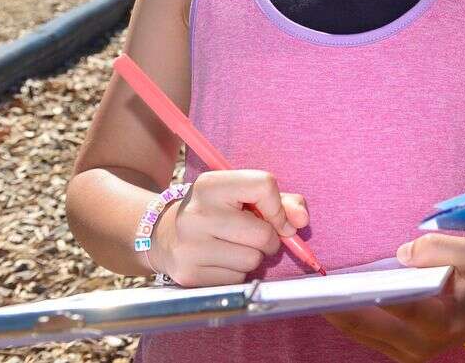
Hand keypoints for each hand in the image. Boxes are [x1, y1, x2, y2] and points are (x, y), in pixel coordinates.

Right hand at [149, 170, 308, 286]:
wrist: (163, 235)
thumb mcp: (242, 195)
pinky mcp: (189, 275)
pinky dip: (238, 273)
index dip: (279, 207)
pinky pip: (237, 279)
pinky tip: (222, 261)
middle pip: (262, 232)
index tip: (277, 218)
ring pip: (252, 260)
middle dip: (269, 239)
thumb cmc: (216, 212)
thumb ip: (282, 201)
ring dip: (254, 257)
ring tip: (236, 248)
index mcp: (211, 185)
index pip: (264, 185)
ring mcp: (189, 246)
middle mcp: (196, 214)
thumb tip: (301, 221)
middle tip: (256, 237)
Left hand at [324, 234, 464, 362]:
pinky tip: (332, 297)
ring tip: (311, 290)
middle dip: (336, 306)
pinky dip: (348, 316)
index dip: (366, 295)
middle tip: (308, 287)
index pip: (398, 307)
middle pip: (367, 325)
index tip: (338, 283)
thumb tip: (401, 254)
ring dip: (336, 312)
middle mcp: (420, 344)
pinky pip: (366, 334)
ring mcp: (408, 352)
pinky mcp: (399, 351)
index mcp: (440, 320)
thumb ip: (438, 247)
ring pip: (361, 333)